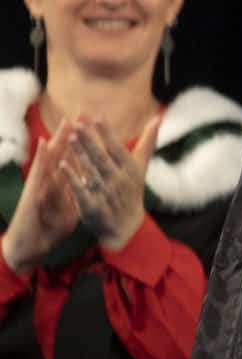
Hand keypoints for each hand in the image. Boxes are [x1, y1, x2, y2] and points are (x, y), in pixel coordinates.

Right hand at [1, 119, 82, 272]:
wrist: (30, 246)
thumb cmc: (49, 228)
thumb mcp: (70, 208)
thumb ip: (78, 194)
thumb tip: (90, 186)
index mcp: (63, 184)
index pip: (75, 160)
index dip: (85, 144)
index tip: (95, 126)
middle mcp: (51, 180)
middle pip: (63, 154)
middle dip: (72, 134)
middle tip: (81, 112)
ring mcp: (41, 184)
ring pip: (50, 158)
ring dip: (57, 139)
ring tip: (66, 120)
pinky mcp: (32, 192)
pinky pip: (38, 172)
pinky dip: (41, 157)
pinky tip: (44, 144)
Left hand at [67, 115, 157, 250]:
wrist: (126, 227)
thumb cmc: (131, 191)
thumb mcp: (141, 166)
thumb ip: (147, 142)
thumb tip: (158, 117)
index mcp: (130, 169)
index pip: (117, 147)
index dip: (107, 133)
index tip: (96, 116)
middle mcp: (118, 180)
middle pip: (102, 157)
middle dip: (90, 140)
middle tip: (77, 123)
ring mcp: (105, 193)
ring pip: (90, 170)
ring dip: (80, 154)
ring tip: (69, 137)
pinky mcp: (92, 206)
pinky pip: (81, 189)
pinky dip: (72, 177)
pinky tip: (62, 164)